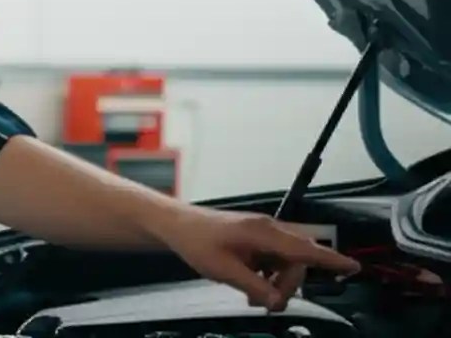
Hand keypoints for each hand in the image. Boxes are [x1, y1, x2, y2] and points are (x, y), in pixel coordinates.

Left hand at [157, 206, 360, 311]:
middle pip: (297, 262)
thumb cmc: (198, 243)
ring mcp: (262, 233)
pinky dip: (268, 275)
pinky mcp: (255, 238)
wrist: (176, 226)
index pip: (305, 249)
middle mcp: (268, 230)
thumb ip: (256, 286)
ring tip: (253, 297)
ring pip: (286, 263)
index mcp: (264, 233)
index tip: (354, 268)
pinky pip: (273, 260)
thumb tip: (278, 302)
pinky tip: (250, 285)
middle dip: (286, 286)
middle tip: (264, 304)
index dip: (331, 260)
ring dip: (275, 283)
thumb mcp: (225, 271)